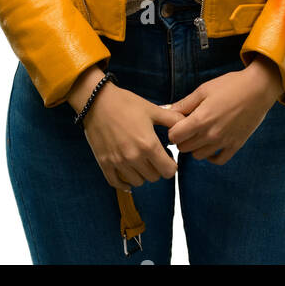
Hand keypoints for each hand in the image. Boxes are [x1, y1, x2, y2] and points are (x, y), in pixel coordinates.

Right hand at [71, 68, 183, 190]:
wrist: (98, 102)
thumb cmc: (127, 104)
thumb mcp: (154, 109)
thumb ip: (173, 119)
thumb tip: (186, 125)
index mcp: (148, 145)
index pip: (168, 171)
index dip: (172, 165)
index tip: (169, 158)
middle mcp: (133, 157)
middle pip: (154, 177)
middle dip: (158, 168)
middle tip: (155, 156)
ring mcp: (117, 162)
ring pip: (137, 182)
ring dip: (142, 174)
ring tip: (142, 161)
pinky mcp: (104, 163)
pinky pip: (116, 183)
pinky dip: (124, 183)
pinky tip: (129, 175)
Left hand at [164, 57, 282, 163]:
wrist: (259, 88)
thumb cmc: (231, 85)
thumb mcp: (204, 90)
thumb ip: (184, 104)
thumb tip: (165, 110)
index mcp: (200, 119)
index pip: (174, 137)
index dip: (173, 130)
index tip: (179, 123)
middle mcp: (210, 134)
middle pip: (183, 148)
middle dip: (183, 138)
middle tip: (190, 126)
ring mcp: (223, 142)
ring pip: (198, 155)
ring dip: (196, 146)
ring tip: (202, 133)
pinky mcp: (235, 145)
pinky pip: (218, 160)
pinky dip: (212, 156)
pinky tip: (212, 145)